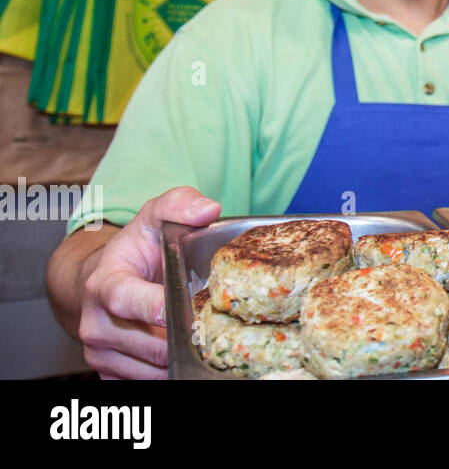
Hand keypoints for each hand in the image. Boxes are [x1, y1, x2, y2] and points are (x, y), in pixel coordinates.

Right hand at [79, 187, 219, 378]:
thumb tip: (207, 209)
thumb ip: (180, 204)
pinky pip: (147, 384)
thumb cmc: (137, 249)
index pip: (122, 299)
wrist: (107, 280)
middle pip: (146, 343)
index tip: (177, 309)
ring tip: (203, 338)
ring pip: (152, 369)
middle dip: (183, 337)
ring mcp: (101, 353)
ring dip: (182, 358)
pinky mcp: (110, 374)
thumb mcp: (156, 217)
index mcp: (104, 283)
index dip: (150, 307)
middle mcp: (95, 323)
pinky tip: (187, 354)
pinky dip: (172, 373)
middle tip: (215, 328)